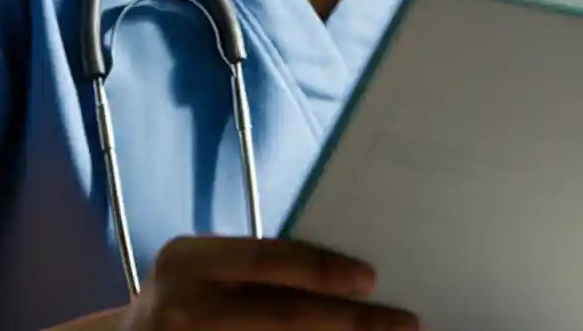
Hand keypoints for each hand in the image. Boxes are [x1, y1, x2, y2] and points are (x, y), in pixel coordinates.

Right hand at [120, 236, 420, 329]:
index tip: (372, 279)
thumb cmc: (187, 299)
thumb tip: (348, 276)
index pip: (267, 259)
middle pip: (282, 315)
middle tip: (402, 322)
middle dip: (349, 321)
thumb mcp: (205, 270)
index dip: (322, 269)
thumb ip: (256, 270)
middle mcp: (179, 308)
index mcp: (185, 261)